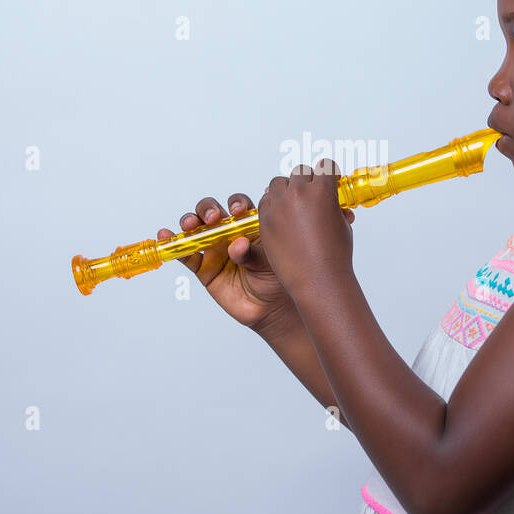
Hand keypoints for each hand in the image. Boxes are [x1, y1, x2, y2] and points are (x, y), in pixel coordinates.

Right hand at [156, 192, 354, 334]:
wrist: (288, 310)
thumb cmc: (295, 274)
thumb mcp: (299, 248)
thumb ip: (307, 230)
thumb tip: (346, 211)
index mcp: (258, 222)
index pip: (241, 204)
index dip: (238, 203)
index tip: (240, 208)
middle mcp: (235, 231)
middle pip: (217, 210)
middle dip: (215, 207)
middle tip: (222, 215)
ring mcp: (218, 248)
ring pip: (199, 226)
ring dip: (195, 219)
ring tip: (200, 224)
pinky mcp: (205, 268)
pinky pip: (186, 253)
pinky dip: (175, 243)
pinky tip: (167, 236)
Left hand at [257, 159, 355, 297]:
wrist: (318, 280)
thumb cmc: (335, 256)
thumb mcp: (342, 225)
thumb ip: (334, 207)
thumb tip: (333, 203)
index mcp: (322, 190)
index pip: (325, 166)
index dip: (329, 174)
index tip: (330, 181)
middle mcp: (298, 193)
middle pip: (300, 172)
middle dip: (307, 181)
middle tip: (311, 195)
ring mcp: (279, 206)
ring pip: (278, 183)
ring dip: (286, 190)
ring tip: (293, 205)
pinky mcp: (265, 220)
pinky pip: (265, 201)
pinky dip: (272, 204)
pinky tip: (281, 217)